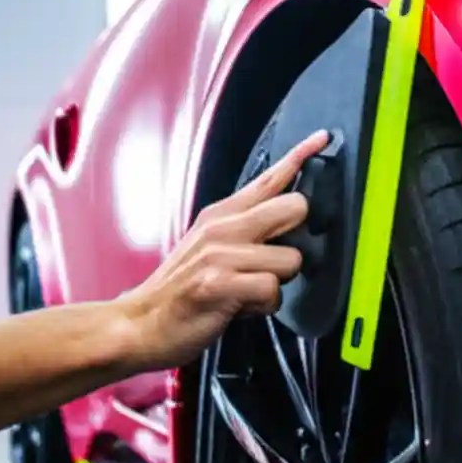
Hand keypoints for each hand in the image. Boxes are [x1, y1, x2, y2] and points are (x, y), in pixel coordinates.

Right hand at [118, 129, 329, 370]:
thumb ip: (248, 229)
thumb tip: (288, 218)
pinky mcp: (217, 284)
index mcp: (222, 214)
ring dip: (278, 283)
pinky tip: (243, 307)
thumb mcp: (211, 247)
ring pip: (290, 259)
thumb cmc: (182, 290)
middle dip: (299, 238)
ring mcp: (219, 255)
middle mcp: (222, 228)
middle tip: (273, 259)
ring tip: (249, 291)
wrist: (139, 324)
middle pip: (294, 208)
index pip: (269, 177)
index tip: (322, 138)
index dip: (300, 156)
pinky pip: (272, 290)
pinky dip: (264, 306)